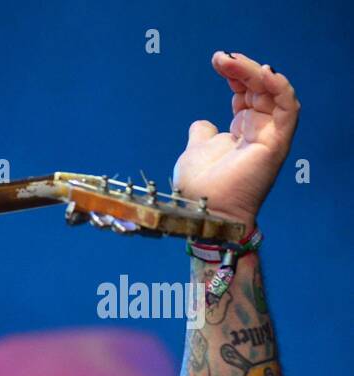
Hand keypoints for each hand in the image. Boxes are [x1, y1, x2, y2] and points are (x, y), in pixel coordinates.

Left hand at [172, 51, 299, 230]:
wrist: (203, 212)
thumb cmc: (198, 189)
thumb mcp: (195, 152)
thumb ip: (203, 135)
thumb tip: (203, 122)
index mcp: (242, 132)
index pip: (247, 94)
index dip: (236, 76)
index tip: (218, 63)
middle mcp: (259, 131)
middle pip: (260, 89)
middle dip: (242, 69)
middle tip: (220, 58)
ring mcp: (269, 136)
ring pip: (274, 93)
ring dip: (255, 73)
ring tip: (231, 61)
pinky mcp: (276, 142)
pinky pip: (286, 107)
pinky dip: (277, 87)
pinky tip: (260, 73)